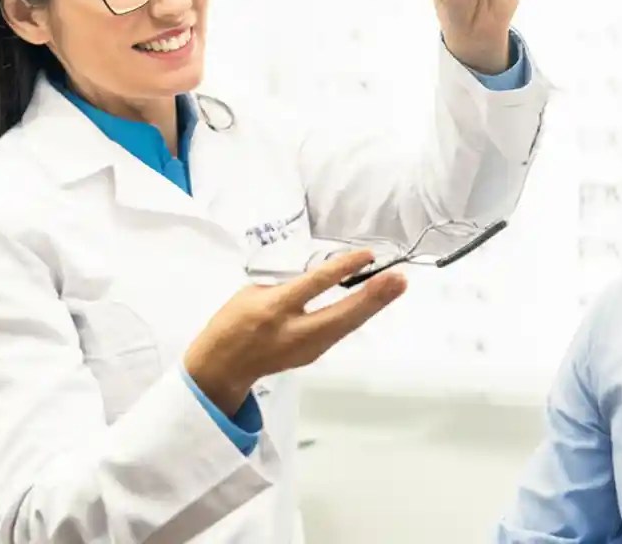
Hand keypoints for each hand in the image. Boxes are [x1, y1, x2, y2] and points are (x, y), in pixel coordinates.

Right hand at [184, 250, 406, 413]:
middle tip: (398, 279)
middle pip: (342, 315)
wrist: (223, 366)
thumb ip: (286, 284)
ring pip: (347, 326)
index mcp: (274, 308)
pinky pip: (339, 331)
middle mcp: (294, 331)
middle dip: (373, 297)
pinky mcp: (312, 354)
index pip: (314, 285)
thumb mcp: (251, 293)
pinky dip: (357, 314)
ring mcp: (306, 348)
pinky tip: (374, 302)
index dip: (342, 269)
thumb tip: (323, 275)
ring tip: (396, 287)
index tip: (365, 255)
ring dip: (374, 306)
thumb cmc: (233, 322)